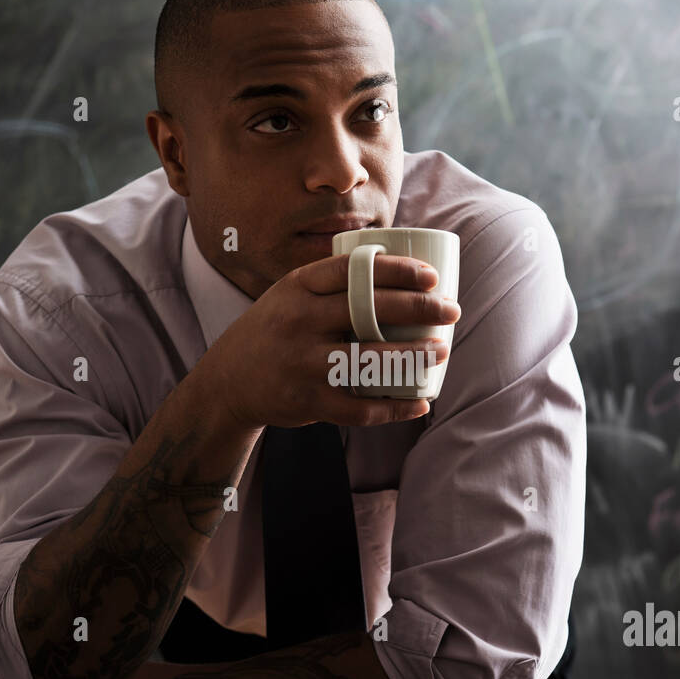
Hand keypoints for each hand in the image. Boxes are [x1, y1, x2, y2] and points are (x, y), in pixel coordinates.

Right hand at [200, 253, 459, 428]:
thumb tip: (400, 270)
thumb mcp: (291, 296)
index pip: (353, 270)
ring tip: (440, 351)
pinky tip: (419, 403)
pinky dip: (393, 408)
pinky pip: (358, 407)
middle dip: (417, 308)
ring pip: (367, 358)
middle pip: (367, 309)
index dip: (397, 270)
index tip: (431, 276)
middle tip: (451, 310)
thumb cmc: (275, 331)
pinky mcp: (306, 400)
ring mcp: (302, 362)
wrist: (227, 382)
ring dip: (411, 356)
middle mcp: (298, 320)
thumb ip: (332, 285)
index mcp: (297, 287)